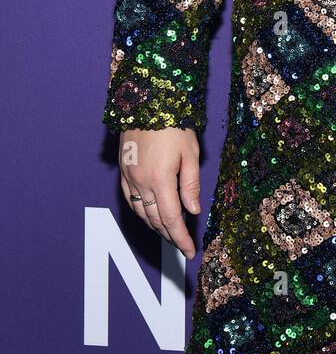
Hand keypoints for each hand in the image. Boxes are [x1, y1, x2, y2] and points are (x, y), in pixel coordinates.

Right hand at [117, 128, 201, 259]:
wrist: (147, 101)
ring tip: (170, 233)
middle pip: (156, 219)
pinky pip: (130, 199)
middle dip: (170, 235)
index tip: (190, 251)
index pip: (171, 219)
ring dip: (155, 226)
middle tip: (183, 244)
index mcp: (161, 179)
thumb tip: (193, 210)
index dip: (180, 238)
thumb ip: (191, 184)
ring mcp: (130, 177)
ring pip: (141, 212)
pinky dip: (141, 212)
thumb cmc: (174, 124)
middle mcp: (142, 182)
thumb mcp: (191, 153)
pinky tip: (150, 215)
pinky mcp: (124, 170)